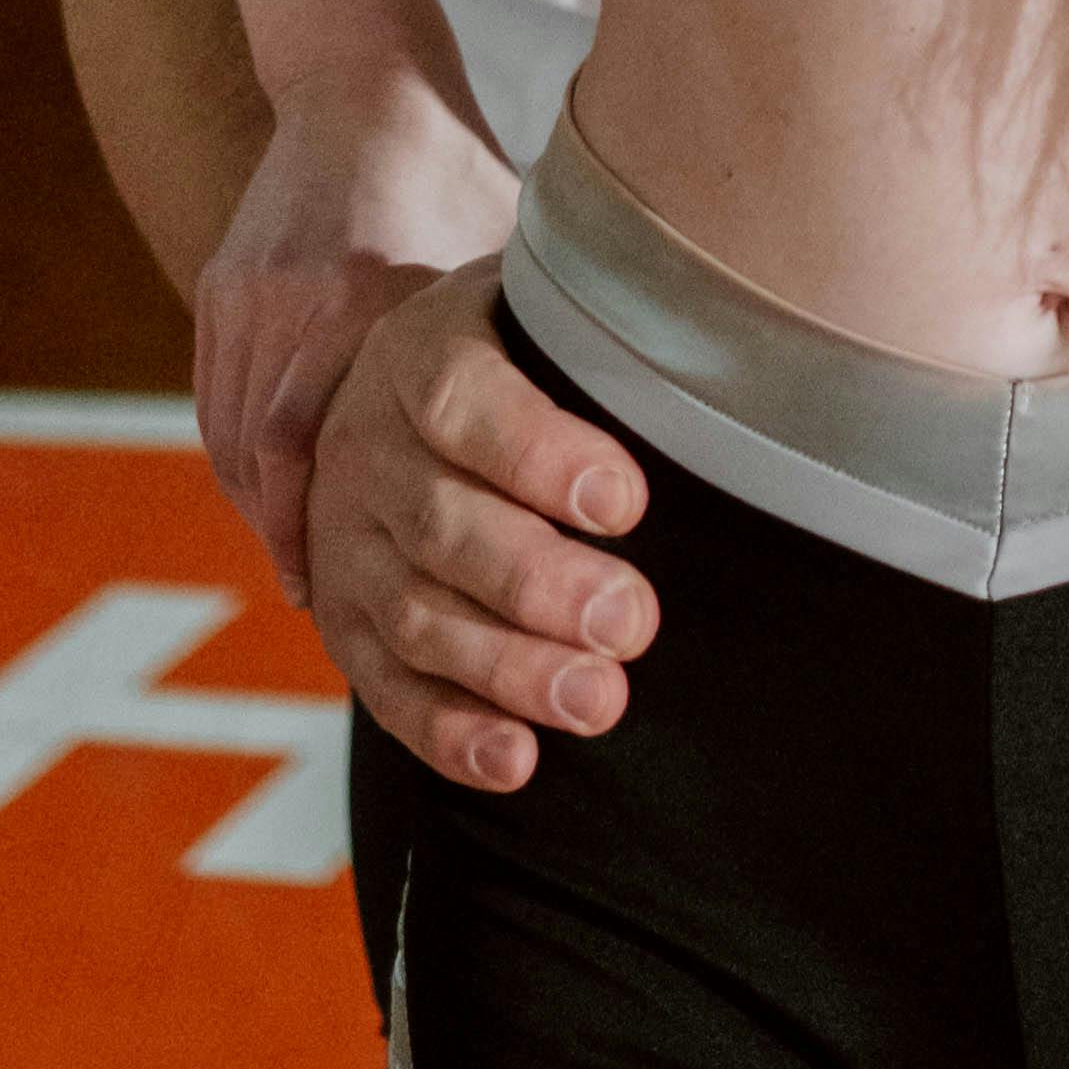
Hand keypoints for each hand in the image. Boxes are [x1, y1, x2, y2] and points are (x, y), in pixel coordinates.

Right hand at [192, 61, 520, 601]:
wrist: (361, 79)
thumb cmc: (458, 170)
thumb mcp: (504, 249)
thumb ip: (526, 347)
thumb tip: (604, 448)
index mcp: (364, 289)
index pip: (333, 437)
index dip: (340, 525)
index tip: (373, 593)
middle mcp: (292, 298)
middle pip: (276, 454)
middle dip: (303, 538)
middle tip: (340, 608)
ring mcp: (244, 296)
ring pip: (237, 440)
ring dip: (274, 514)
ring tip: (317, 578)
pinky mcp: (219, 290)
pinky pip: (220, 406)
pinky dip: (250, 470)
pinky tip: (286, 513)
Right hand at [304, 262, 656, 787]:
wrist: (396, 388)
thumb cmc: (520, 352)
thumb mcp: (546, 307)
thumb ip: (608, 335)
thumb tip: (723, 371)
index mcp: (418, 355)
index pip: (465, 401)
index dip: (540, 455)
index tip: (627, 503)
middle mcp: (368, 449)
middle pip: (442, 524)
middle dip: (540, 584)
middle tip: (632, 621)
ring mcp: (346, 544)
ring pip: (417, 615)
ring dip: (507, 668)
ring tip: (599, 699)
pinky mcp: (345, 625)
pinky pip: (387, 687)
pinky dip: (449, 732)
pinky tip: (517, 760)